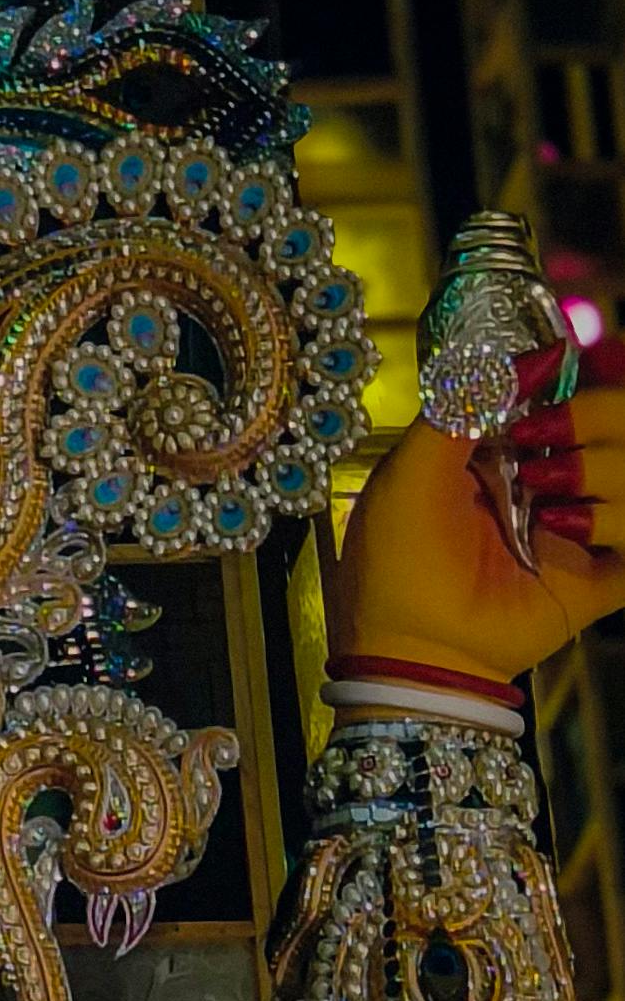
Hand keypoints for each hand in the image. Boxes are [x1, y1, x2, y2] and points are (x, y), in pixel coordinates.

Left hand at [325, 355, 624, 689]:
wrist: (410, 647)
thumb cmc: (399, 557)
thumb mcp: (413, 465)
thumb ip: (466, 401)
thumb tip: (540, 354)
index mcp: (509, 448)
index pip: (575, 391)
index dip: (584, 378)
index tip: (580, 367)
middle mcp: (554, 480)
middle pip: (620, 421)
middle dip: (596, 418)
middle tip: (544, 439)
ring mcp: (582, 527)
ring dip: (602, 474)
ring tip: (545, 509)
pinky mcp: (603, 576)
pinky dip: (618, 522)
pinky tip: (563, 534)